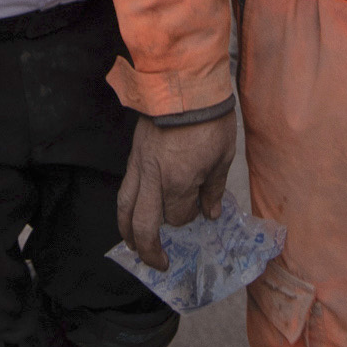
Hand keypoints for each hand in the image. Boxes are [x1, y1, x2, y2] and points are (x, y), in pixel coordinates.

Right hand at [116, 110, 237, 267]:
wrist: (185, 83)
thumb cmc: (210, 119)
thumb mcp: (222, 156)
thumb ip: (213, 189)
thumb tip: (209, 214)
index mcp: (178, 182)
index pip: (179, 217)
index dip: (191, 218)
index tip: (202, 211)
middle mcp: (152, 180)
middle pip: (142, 225)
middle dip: (148, 249)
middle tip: (159, 263)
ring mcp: (138, 167)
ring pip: (124, 208)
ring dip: (127, 232)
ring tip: (134, 247)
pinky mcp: (133, 155)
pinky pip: (125, 189)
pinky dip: (127, 207)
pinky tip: (133, 213)